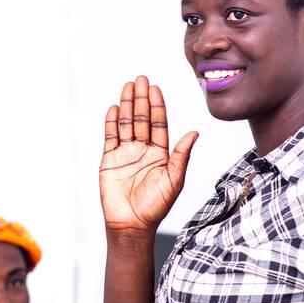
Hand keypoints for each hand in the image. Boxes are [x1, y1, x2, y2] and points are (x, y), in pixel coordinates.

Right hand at [99, 75, 196, 233]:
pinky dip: (111, 122)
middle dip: (141, 98)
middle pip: (142, 119)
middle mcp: (143, 150)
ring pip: (126, 124)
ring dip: (127, 105)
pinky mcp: (109, 160)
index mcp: (160, 153)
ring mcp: (125, 154)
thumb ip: (181, 155)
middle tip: (140, 79)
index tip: (155, 88)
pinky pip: (110, 137)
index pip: (159, 124)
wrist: (131, 224)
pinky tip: (114, 108)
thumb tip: (194, 132)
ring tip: (127, 87)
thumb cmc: (156, 206)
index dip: (157, 106)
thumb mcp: (174, 180)